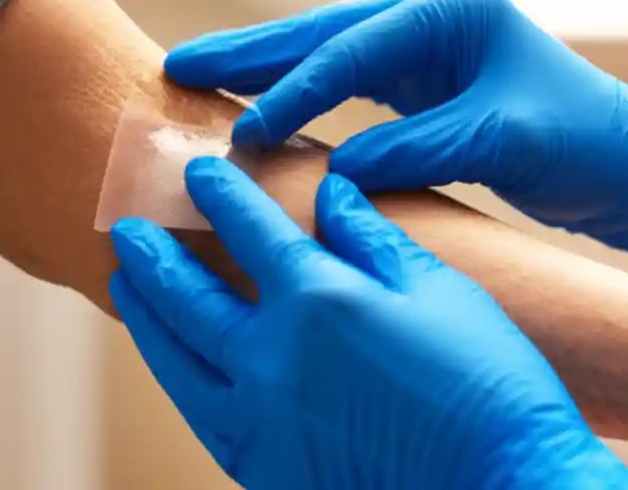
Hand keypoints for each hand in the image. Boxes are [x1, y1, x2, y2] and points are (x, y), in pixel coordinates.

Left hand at [110, 157, 627, 489]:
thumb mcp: (439, 291)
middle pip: (188, 296)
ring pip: (178, 361)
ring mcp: (260, 421)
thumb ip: (372, 239)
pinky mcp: (265, 470)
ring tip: (127, 288)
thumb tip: (331, 192)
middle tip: (123, 227)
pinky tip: (178, 364)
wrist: (504, 488)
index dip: (220, 194)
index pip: (250, 231)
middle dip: (153, 256)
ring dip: (146, 317)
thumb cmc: (487, 384)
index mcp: (317, 301)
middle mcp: (271, 359)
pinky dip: (178, 378)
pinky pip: (201, 413)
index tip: (196, 170)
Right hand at [164, 0, 627, 262]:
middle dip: (251, 52)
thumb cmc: (581, 141)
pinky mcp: (422, 76)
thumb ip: (417, 150)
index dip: (294, 91)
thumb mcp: (501, 142)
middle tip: (176, 64)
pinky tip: (257, 105)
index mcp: (453, 9)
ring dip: (264, 69)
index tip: (243, 130)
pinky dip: (299, 93)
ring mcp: (424, 41)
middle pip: (322, 32)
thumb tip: (338, 170)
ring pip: (326, 52)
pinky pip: (345, 81)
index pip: (353, 51)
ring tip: (195, 76)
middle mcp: (432, 13)